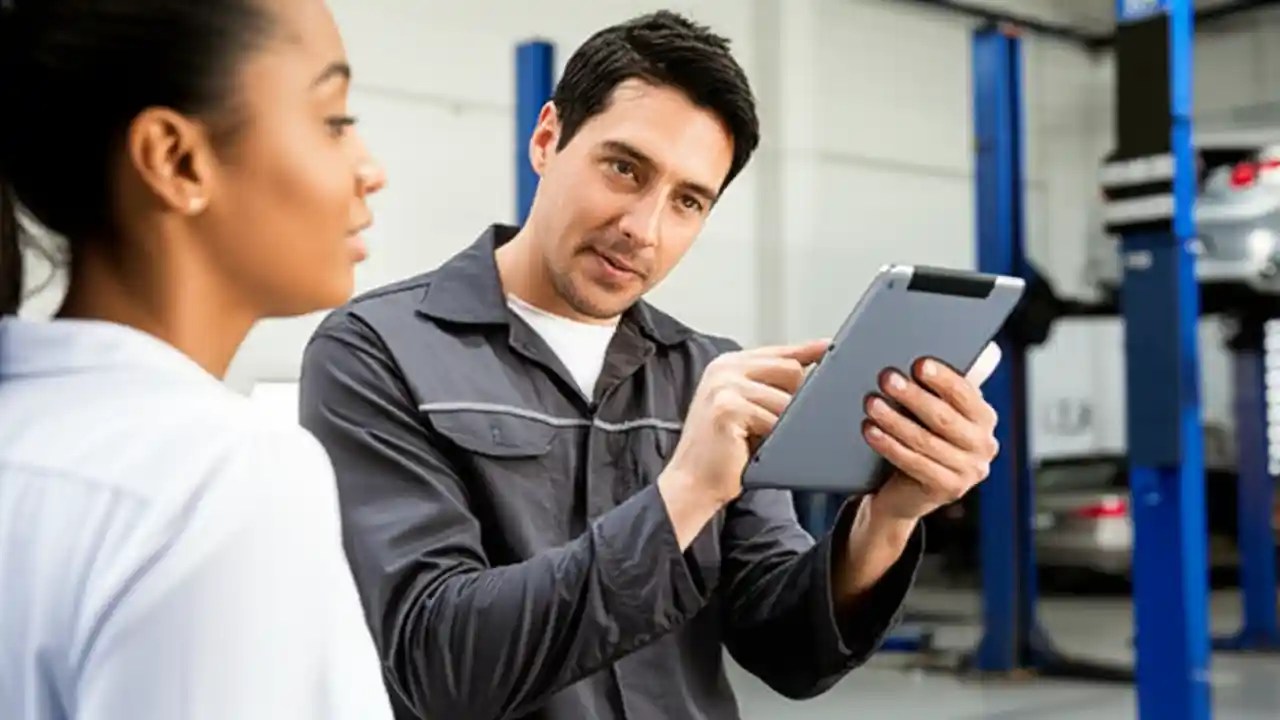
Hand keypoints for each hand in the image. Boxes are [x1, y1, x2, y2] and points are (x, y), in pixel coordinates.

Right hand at [657, 339, 828, 547]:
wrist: (691, 483)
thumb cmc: (724, 452)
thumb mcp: (746, 411)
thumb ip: (771, 388)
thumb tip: (811, 370)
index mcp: (728, 364)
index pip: (780, 352)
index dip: (809, 352)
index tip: (832, 349)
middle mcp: (724, 369)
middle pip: (790, 370)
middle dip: (797, 400)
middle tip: (779, 426)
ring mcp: (724, 386)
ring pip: (786, 400)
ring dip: (786, 426)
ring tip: (763, 442)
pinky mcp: (728, 408)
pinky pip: (775, 421)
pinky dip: (776, 440)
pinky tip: (759, 449)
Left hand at [861, 352, 999, 522]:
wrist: (908, 492)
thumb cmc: (919, 440)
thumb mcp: (929, 414)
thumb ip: (929, 391)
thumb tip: (906, 365)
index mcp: (984, 418)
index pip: (966, 394)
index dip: (943, 378)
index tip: (919, 364)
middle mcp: (983, 445)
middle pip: (944, 418)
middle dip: (913, 396)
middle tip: (886, 378)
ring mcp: (968, 471)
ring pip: (925, 441)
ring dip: (895, 420)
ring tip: (871, 403)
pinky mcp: (947, 489)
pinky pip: (914, 463)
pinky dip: (889, 445)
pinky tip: (871, 431)